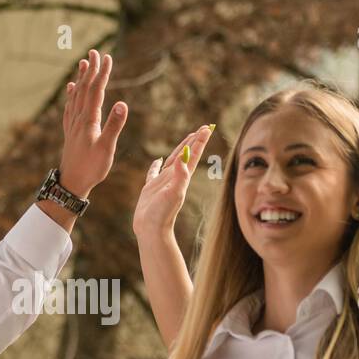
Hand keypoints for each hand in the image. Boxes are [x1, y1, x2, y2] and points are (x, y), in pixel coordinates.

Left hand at [59, 49, 127, 195]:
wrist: (71, 183)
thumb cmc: (91, 168)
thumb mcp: (106, 148)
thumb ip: (114, 126)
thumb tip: (122, 104)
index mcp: (89, 120)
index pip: (96, 91)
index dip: (102, 73)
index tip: (107, 57)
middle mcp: (79, 118)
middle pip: (85, 89)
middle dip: (91, 70)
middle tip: (95, 52)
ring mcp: (73, 124)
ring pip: (76, 96)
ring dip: (81, 78)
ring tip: (83, 63)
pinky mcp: (71, 131)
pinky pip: (70, 107)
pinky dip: (71, 94)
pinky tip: (71, 89)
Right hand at [133, 125, 212, 241]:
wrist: (151, 230)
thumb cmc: (162, 214)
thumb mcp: (173, 193)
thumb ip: (180, 176)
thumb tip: (184, 158)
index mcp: (181, 177)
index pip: (192, 155)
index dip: (199, 141)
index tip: (207, 128)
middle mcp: (174, 178)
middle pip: (186, 155)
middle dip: (194, 141)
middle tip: (203, 128)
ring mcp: (162, 182)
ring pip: (173, 160)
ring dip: (180, 149)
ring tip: (187, 139)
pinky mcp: (151, 188)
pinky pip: (154, 172)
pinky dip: (156, 165)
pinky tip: (158, 160)